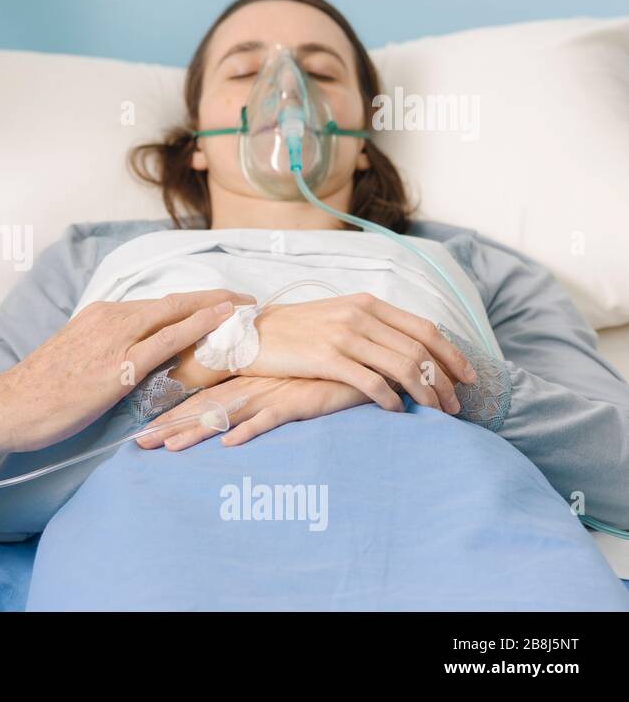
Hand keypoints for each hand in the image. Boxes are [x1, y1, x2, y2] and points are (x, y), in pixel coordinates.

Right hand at [0, 289, 254, 472]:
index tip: (222, 302)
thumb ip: (105, 354)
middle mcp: (110, 319)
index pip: (158, 304)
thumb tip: (131, 363)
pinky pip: (168, 341)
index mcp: (100, 316)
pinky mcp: (118, 367)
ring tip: (249, 308)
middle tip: (249, 299)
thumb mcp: (75, 360)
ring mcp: (115, 340)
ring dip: (215, 308)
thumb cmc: (37, 392)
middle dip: (215, 299)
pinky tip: (224, 322)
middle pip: (174, 302)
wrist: (8, 406)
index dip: (194, 302)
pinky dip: (200, 326)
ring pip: (176, 314)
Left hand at [136, 374, 368, 450]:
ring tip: (169, 448)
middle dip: (170, 426)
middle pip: (203, 408)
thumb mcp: (281, 380)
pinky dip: (250, 429)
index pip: (199, 398)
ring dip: (197, 430)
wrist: (359, 357)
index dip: (169, 414)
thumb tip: (228, 414)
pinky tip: (229, 443)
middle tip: (139, 444)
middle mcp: (251, 385)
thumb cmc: (318, 370)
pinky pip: (270, 417)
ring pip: (226, 413)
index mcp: (244, 378)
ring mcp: (272, 392)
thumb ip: (254, 392)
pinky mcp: (298, 400)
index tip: (141, 431)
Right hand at [241, 293, 475, 412]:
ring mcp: (344, 335)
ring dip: (425, 393)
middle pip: (420, 350)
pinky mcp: (327, 358)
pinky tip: (395, 412)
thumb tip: (406, 348)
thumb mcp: (336, 317)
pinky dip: (390, 400)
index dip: (452, 355)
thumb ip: (370, 327)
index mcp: (367, 303)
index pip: (424, 328)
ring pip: (402, 366)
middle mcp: (360, 315)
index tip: (468, 377)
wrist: (248, 334)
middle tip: (455, 405)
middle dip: (445, 381)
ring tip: (434, 413)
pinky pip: (372, 382)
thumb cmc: (293, 331)